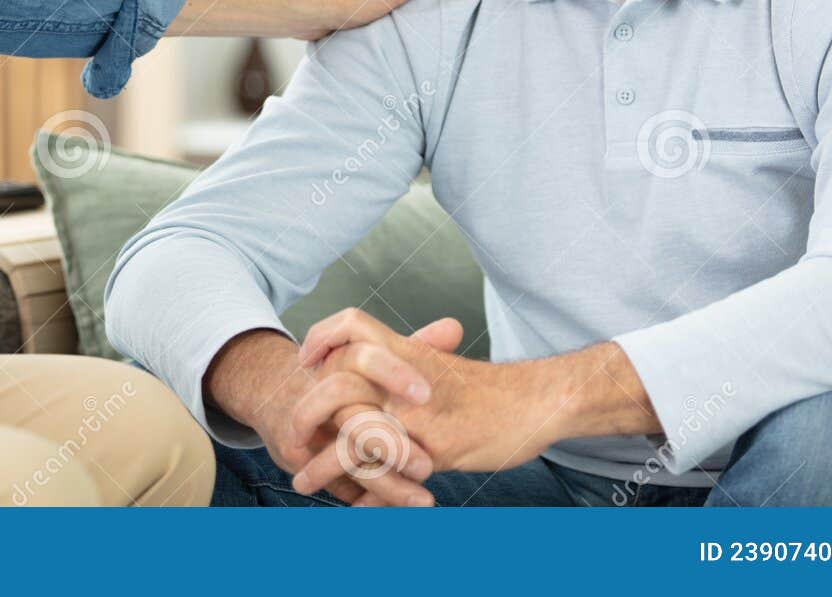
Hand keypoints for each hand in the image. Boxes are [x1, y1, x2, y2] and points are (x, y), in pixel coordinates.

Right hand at [203, 327, 455, 506]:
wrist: (276, 394)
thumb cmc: (334, 375)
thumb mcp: (371, 358)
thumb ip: (414, 346)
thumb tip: (454, 328)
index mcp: (341, 360)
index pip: (363, 356)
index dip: (393, 373)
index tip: (426, 393)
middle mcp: (322, 392)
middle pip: (354, 418)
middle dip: (390, 444)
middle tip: (428, 466)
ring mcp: (309, 427)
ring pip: (349, 461)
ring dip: (387, 483)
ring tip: (424, 499)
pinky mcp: (301, 457)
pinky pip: (339, 483)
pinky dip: (369, 499)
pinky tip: (397, 508)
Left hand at [289, 310, 570, 497]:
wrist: (538, 400)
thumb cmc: (492, 391)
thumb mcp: (443, 370)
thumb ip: (406, 374)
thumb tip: (374, 389)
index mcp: (407, 351)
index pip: (351, 326)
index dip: (323, 338)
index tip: (305, 361)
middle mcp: (406, 376)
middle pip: (337, 379)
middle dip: (307, 410)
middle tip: (293, 435)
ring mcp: (418, 411)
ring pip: (354, 432)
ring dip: (323, 463)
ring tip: (303, 480)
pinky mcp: (434, 446)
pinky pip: (388, 470)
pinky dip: (365, 492)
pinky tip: (355, 507)